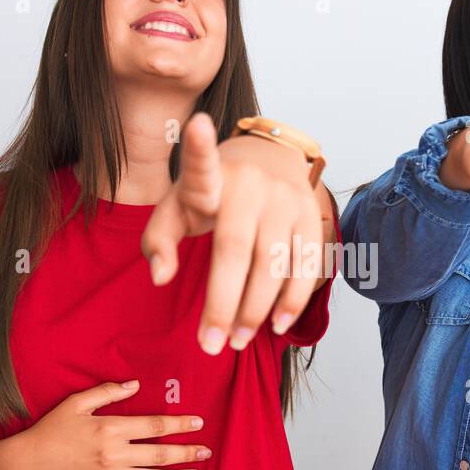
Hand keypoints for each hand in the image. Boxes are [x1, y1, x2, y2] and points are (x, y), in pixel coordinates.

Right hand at [9, 379, 209, 469]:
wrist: (25, 465)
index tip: (198, 423)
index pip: (155, 425)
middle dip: (187, 452)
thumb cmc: (49, 431)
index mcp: (111, 428)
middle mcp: (115, 454)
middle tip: (207, 451)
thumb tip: (135, 384)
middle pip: (161, 453)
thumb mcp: (75, 404)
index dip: (179, 424)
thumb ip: (107, 393)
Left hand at [140, 112, 325, 354]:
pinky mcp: (311, 215)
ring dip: (256, 310)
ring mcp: (286, 199)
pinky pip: (306, 266)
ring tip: (237, 340)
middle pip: (237, 249)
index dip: (200, 146)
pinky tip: (276, 324)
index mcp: (213, 178)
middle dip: (224, 303)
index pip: (203, 164)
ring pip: (273, 264)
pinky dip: (292, 300)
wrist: (269, 160)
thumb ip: (158, 241)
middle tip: (211, 343)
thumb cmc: (214, 194)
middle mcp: (251, 184)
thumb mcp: (177, 207)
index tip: (197, 125)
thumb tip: (160, 277)